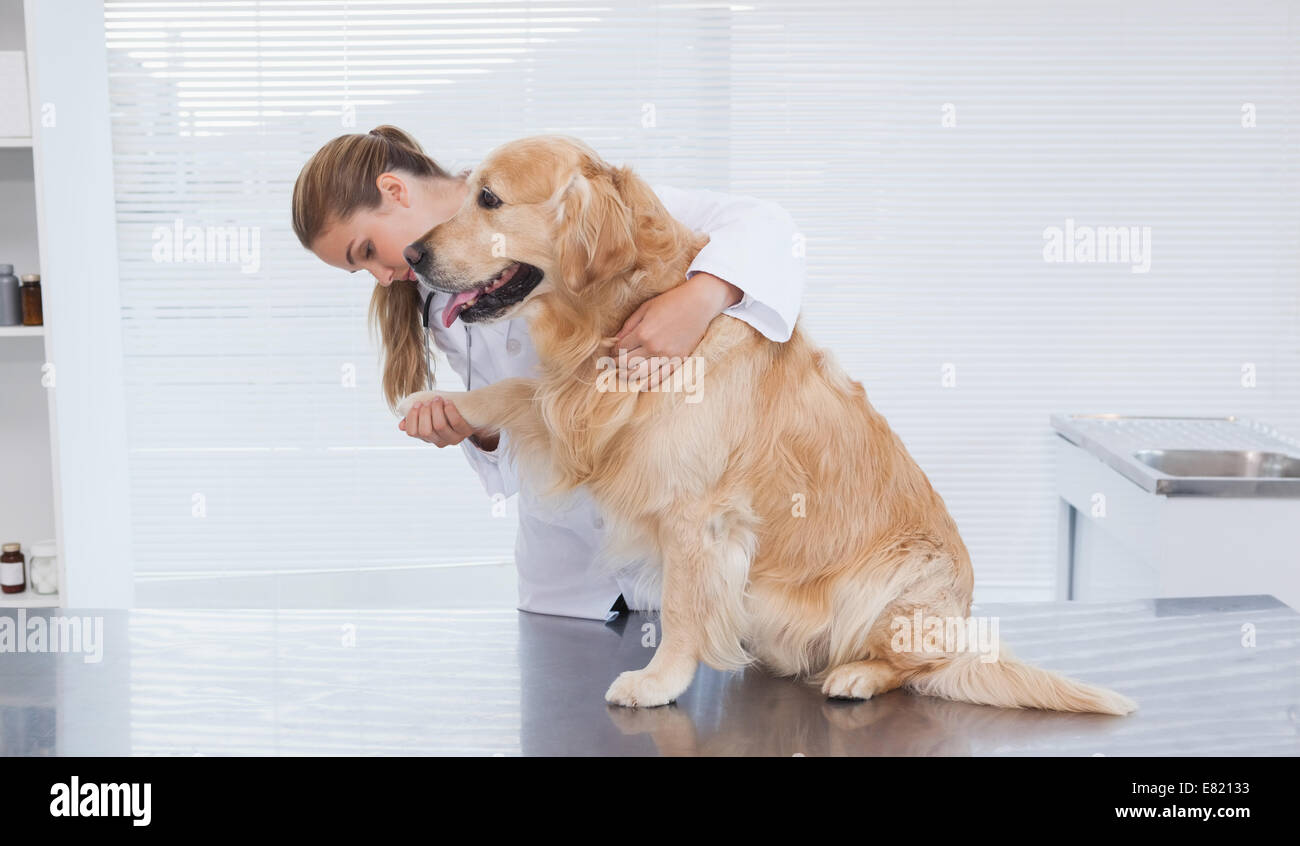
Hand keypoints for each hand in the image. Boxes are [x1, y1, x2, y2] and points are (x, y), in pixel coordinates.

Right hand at [398, 397, 497, 449]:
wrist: (466, 407)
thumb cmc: (443, 407)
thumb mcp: (427, 409)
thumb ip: (414, 416)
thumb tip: (402, 426)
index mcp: (426, 436)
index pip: (412, 432)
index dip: (412, 417)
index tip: (417, 404)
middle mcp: (438, 440)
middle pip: (425, 431)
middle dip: (425, 412)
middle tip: (429, 401)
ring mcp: (452, 438)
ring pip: (439, 426)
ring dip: (437, 409)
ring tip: (438, 399)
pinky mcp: (464, 432)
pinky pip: (455, 423)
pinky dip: (450, 410)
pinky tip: (448, 402)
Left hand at [605, 272, 742, 389]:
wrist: (698, 304)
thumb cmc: (671, 302)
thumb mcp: (645, 308)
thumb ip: (629, 325)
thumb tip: (615, 341)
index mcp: (643, 332)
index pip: (620, 350)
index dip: (613, 352)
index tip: (613, 353)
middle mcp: (653, 347)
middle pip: (627, 364)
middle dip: (618, 365)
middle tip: (616, 364)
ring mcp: (667, 356)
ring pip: (641, 375)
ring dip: (629, 376)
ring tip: (625, 374)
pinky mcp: (679, 361)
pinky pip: (660, 378)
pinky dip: (648, 383)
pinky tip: (641, 383)